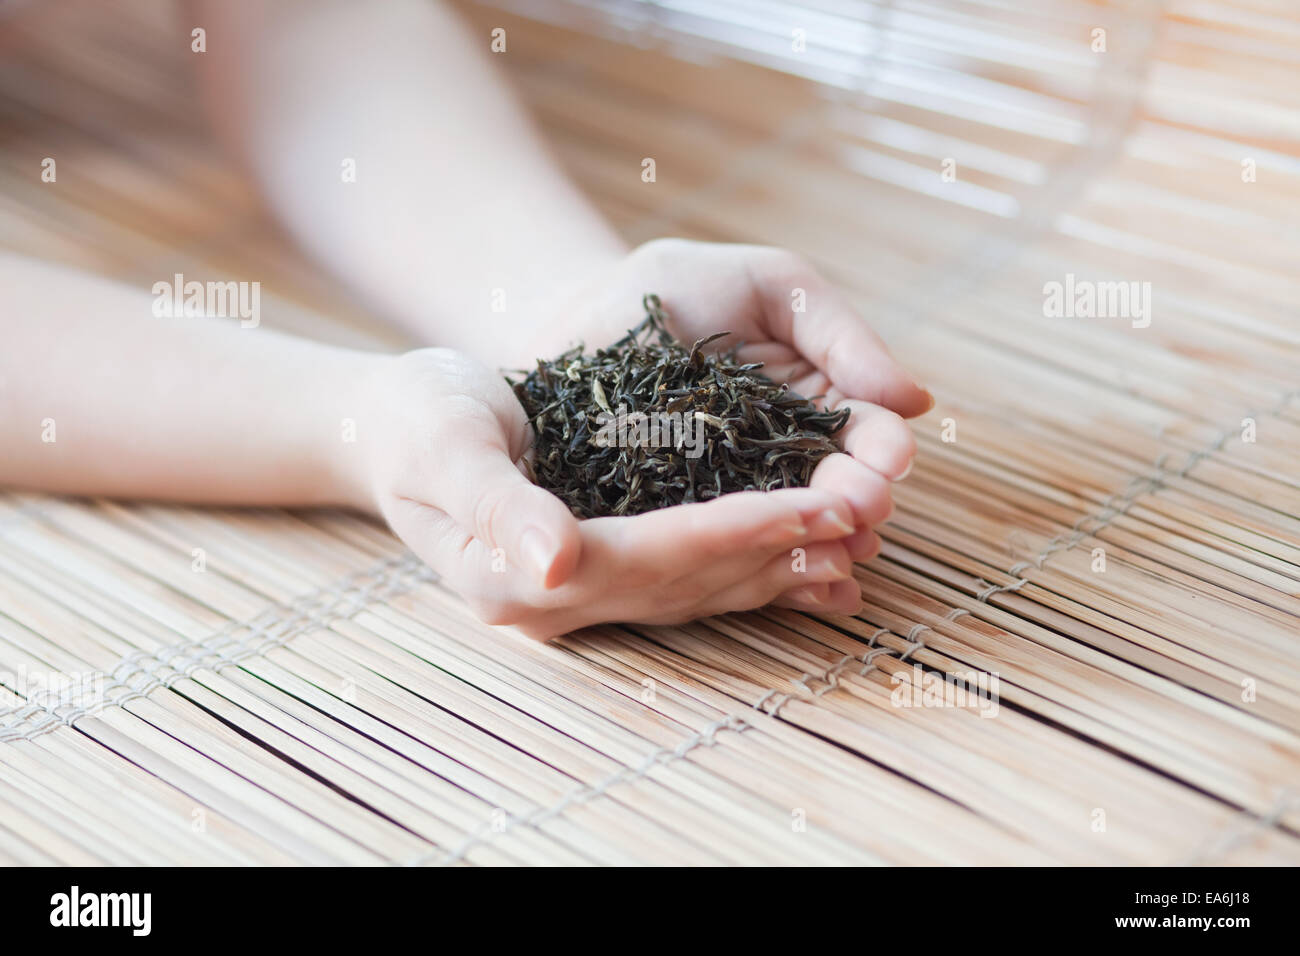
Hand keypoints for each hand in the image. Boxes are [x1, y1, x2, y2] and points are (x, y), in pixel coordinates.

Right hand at [346, 348, 878, 639]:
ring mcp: (582, 597)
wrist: (400, 428)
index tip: (805, 507)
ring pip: (697, 591)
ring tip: (855, 541)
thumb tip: (556, 564)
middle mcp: (558, 602)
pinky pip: (690, 582)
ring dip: (777, 568)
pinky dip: (751, 572)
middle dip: (774, 550)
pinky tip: (811, 564)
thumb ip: (495, 506)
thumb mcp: (443, 445)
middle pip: (685, 583)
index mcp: (515, 578)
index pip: (644, 558)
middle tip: (859, 516)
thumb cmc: (417, 421)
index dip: (728, 534)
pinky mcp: (606, 574)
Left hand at [514, 238, 929, 612]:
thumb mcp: (774, 288)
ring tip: (832, 552)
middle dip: (852, 501)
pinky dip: (751, 571)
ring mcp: (727, 499)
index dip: (882, 450)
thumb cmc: (685, 289)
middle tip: (859, 508)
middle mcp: (780, 463)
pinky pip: (714, 550)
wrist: (579, 308)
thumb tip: (918, 400)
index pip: (863, 436)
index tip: (890, 460)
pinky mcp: (673, 524)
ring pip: (780, 530)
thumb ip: (840, 335)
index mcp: (813, 408)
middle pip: (829, 492)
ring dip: (814, 544)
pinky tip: (782, 584)